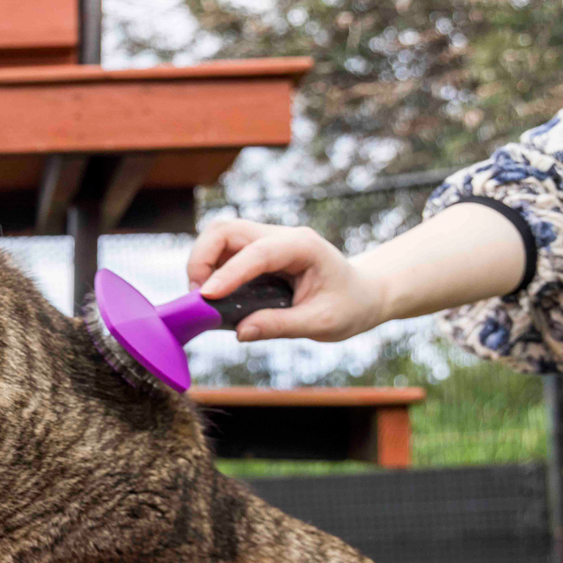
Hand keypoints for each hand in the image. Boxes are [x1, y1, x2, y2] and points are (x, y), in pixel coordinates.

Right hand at [187, 220, 388, 342]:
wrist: (364, 294)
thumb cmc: (350, 306)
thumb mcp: (323, 322)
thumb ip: (281, 325)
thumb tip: (240, 332)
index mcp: (303, 246)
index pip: (257, 252)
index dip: (228, 272)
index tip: (205, 296)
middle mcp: (281, 236)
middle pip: (226, 230)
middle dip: (202, 258)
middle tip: (198, 296)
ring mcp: (267, 241)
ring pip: (218, 236)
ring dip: (201, 262)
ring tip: (202, 296)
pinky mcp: (256, 252)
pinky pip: (222, 251)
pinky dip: (208, 269)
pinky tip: (212, 294)